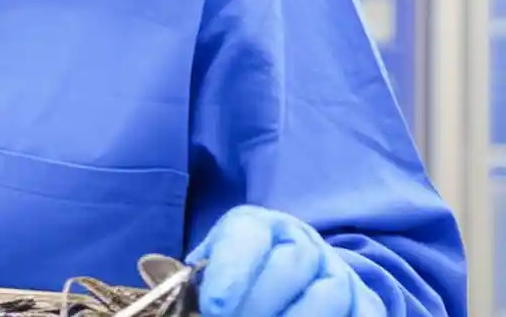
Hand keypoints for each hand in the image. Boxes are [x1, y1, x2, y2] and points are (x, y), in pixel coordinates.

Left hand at [188, 206, 384, 316]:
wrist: (285, 276)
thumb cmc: (238, 279)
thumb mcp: (212, 271)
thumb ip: (197, 280)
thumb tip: (170, 286)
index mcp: (257, 226)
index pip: (248, 236)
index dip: (232, 272)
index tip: (214, 308)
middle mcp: (301, 242)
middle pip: (292, 263)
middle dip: (261, 303)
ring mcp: (337, 271)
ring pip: (328, 293)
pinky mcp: (363, 301)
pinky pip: (362, 315)